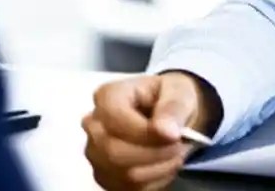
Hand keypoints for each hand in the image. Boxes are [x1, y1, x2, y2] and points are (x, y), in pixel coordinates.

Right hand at [83, 71, 223, 190]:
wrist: (170, 116)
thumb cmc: (171, 97)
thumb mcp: (180, 92)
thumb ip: (173, 108)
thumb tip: (166, 131)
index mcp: (108, 96)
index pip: (114, 117)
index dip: (145, 131)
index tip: (174, 135)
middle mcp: (94, 126)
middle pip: (115, 151)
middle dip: (155, 152)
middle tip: (180, 145)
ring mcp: (96, 153)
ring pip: (124, 174)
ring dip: (158, 168)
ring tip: (175, 153)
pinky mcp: (105, 176)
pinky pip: (128, 188)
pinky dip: (154, 181)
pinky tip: (164, 164)